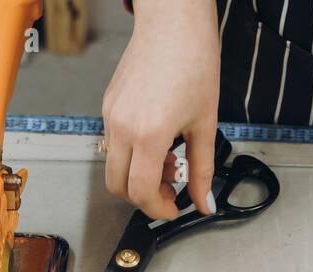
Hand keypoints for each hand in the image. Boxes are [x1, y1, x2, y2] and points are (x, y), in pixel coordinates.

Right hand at [102, 0, 218, 219]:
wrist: (174, 22)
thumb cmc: (193, 61)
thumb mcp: (206, 123)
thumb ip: (203, 169)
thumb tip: (204, 202)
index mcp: (149, 134)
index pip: (141, 191)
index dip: (158, 208)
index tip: (173, 209)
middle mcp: (122, 127)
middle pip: (118, 186)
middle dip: (143, 197)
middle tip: (170, 189)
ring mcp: (110, 115)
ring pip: (114, 166)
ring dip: (138, 174)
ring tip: (170, 159)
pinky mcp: (107, 105)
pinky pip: (113, 143)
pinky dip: (133, 153)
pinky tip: (158, 139)